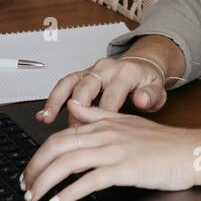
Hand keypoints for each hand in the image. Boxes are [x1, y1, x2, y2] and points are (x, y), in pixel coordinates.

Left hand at [19, 100, 199, 200]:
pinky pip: (90, 180)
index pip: (61, 136)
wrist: (192, 152)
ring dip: (44, 181)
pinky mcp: (126, 168)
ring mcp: (115, 150)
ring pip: (68, 162)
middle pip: (57, 147)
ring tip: (34, 196)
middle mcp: (105, 134)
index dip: (39, 154)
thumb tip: (73, 107)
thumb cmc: (164, 144)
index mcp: (104, 124)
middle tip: (25, 185)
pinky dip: (69, 192)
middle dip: (34, 168)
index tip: (30, 171)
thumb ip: (98, 116)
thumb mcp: (127, 123)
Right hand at [35, 55, 168, 126]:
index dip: (103, 114)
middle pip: (87, 87)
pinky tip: (43, 115)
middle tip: (74, 130)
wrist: (142, 67)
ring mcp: (90, 71)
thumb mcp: (157, 90)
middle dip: (78, 109)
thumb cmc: (147, 83)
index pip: (112, 95)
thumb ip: (150, 96)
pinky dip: (52, 100)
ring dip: (56, 101)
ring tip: (46, 119)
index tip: (98, 133)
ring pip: (69, 83)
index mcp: (124, 73)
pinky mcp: (80, 76)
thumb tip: (142, 100)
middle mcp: (105, 69)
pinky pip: (63, 85)